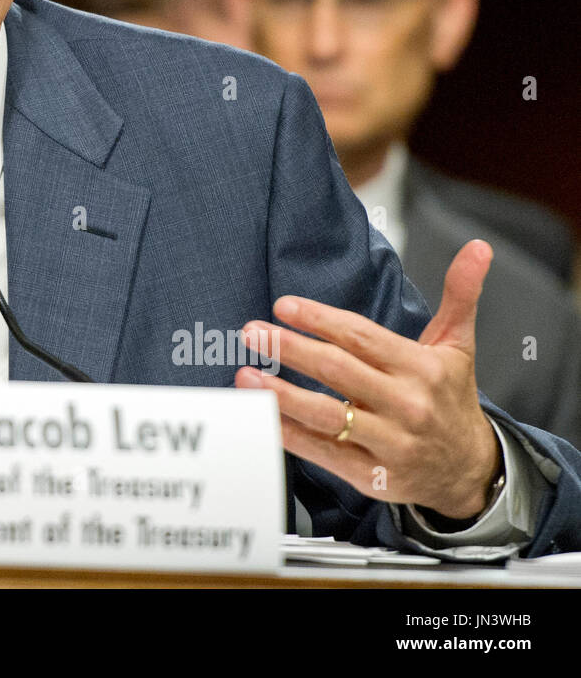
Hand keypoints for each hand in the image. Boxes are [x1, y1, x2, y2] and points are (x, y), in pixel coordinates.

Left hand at [235, 239, 501, 520]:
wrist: (472, 471)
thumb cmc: (451, 398)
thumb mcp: (458, 345)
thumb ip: (460, 294)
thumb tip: (477, 248)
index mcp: (422, 369)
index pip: (361, 337)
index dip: (319, 319)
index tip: (283, 306)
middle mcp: (406, 405)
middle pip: (338, 372)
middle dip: (290, 348)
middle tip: (252, 332)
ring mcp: (389, 443)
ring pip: (327, 416)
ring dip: (282, 395)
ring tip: (246, 375)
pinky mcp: (372, 475)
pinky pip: (324, 453)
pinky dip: (290, 435)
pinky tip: (263, 417)